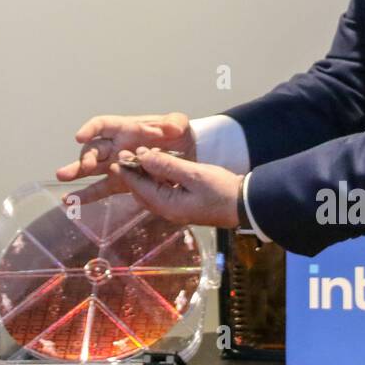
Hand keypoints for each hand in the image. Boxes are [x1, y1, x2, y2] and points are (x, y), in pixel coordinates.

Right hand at [57, 113, 195, 203]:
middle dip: (86, 156)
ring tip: (62, 177)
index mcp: (125, 128)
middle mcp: (115, 145)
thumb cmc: (179, 135)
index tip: (80, 137)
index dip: (90, 129)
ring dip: (76, 173)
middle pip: (94, 148)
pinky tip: (70, 202)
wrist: (187, 156)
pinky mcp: (121, 182)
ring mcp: (116, 164)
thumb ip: (175, 124)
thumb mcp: (180, 125)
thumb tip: (169, 128)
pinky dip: (86, 195)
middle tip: (83, 166)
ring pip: (91, 168)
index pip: (102, 125)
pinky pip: (100, 188)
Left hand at [117, 148, 244, 228]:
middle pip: (142, 191)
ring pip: (151, 191)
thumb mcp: (194, 174)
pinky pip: (161, 192)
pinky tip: (156, 166)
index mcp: (168, 206)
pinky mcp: (182, 205)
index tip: (118, 156)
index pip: (140, 187)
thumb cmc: (221, 190)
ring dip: (143, 175)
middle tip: (124, 154)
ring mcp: (175, 209)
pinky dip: (156, 179)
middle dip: (132, 173)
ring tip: (138, 157)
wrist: (245, 204)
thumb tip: (142, 156)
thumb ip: (167, 166)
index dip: (128, 171)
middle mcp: (167, 210)